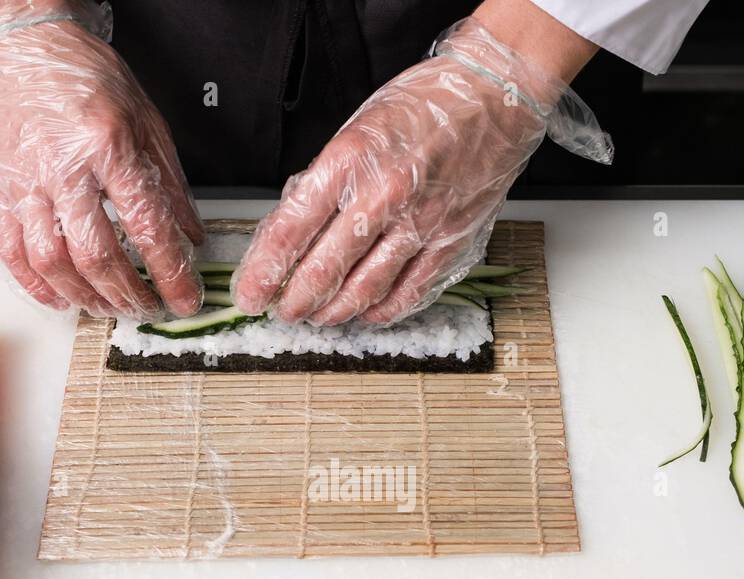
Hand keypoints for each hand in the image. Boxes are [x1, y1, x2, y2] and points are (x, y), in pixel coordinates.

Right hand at [0, 5, 203, 318]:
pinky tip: (60, 297)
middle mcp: (63, 167)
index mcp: (108, 145)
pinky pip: (11, 250)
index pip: (146, 226)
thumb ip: (170, 183)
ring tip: (109, 307)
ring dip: (85, 297)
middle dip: (128, 295)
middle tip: (147, 310)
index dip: (170, 273)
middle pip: (97, 255)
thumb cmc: (83, 74)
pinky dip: (35, 284)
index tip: (186, 300)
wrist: (21, 42)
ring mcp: (25, 180)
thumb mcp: (146, 120)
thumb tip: (191, 236)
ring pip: (52, 261)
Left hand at [234, 15, 607, 326]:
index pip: (292, 231)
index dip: (264, 272)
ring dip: (333, 311)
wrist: (493, 97)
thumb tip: (291, 227)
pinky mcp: (450, 243)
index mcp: (349, 161)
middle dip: (295, 301)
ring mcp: (420, 224)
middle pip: (323, 270)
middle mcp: (383, 195)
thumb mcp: (356, 129)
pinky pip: (408, 292)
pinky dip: (382, 310)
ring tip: (317, 315)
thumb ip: (323, 181)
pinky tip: (366, 313)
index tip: (250, 294)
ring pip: (364, 290)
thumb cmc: (424, 108)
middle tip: (283, 311)